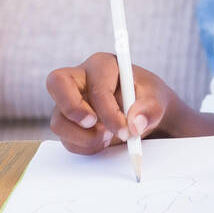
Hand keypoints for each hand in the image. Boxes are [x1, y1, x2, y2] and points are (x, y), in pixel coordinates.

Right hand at [46, 52, 176, 153]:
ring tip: (108, 137)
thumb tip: (135, 123)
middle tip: (93, 125)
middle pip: (56, 83)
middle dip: (73, 109)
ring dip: (84, 138)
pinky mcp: (67, 122)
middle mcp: (81, 79)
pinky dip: (84, 147)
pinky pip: (65, 139)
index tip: (124, 129)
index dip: (108, 111)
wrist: (142, 114)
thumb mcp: (157, 100)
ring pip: (59, 120)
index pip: (96, 86)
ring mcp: (70, 101)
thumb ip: (150, 110)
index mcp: (103, 65)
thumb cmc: (147, 98)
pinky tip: (103, 141)